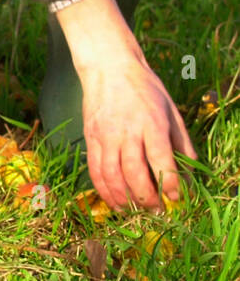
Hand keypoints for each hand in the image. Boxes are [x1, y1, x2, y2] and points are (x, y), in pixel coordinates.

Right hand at [56, 0, 196, 210]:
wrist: (109, 69)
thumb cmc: (145, 89)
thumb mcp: (171, 110)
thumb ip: (181, 142)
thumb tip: (190, 172)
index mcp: (151, 124)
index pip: (160, 160)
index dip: (169, 184)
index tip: (176, 199)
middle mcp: (126, 132)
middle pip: (134, 173)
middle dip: (146, 198)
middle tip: (157, 211)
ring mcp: (105, 137)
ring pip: (111, 176)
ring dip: (124, 199)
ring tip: (135, 211)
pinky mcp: (90, 139)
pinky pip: (95, 171)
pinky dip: (104, 190)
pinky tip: (114, 202)